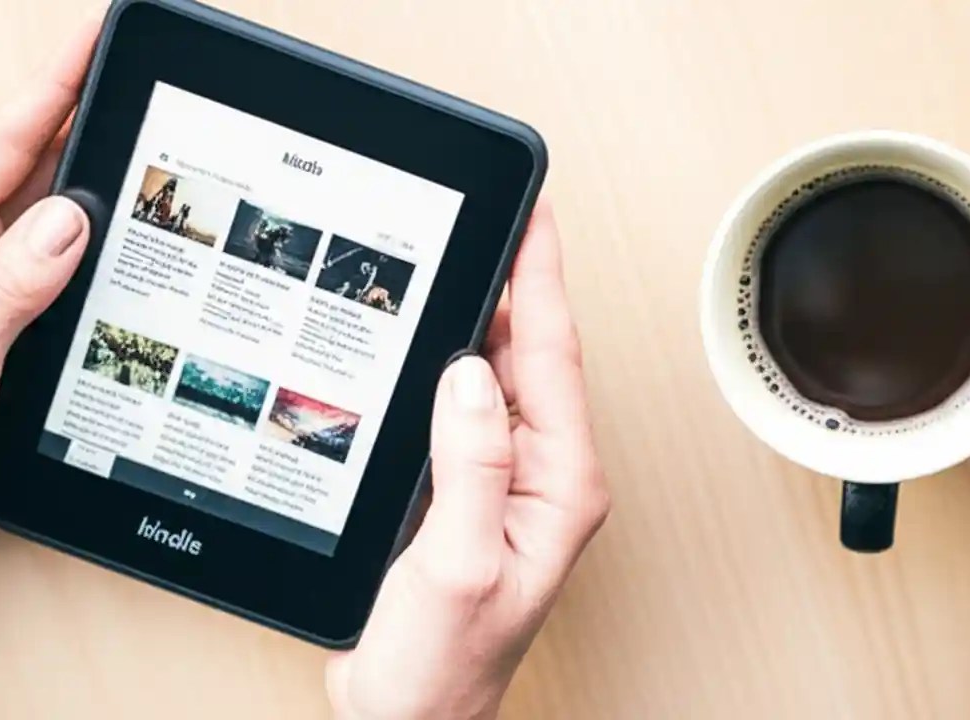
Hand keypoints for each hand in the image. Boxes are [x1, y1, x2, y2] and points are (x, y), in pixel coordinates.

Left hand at [0, 14, 101, 588]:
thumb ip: (10, 288)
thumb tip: (72, 215)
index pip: (3, 143)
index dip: (54, 84)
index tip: (96, 35)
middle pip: (29, 154)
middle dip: (81, 101)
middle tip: (136, 65)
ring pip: (47, 199)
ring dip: (91, 160)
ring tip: (144, 122)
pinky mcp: (2, 306)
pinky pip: (54, 249)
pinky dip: (91, 226)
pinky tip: (124, 215)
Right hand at [326, 208, 610, 719]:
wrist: (409, 716)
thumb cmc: (446, 665)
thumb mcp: (461, 563)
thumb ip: (473, 464)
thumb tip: (473, 371)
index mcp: (560, 486)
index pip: (554, 358)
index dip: (542, 279)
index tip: (534, 215)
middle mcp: (541, 475)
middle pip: (534, 355)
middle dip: (520, 279)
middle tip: (502, 209)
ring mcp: (505, 479)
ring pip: (503, 375)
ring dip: (488, 314)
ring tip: (472, 250)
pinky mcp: (469, 487)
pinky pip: (467, 406)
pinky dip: (453, 360)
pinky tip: (434, 336)